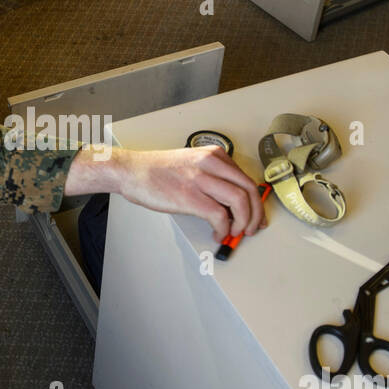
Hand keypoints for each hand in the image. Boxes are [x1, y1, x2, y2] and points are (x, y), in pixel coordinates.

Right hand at [67, 147, 268, 241]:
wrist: (132, 171)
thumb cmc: (157, 170)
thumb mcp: (192, 164)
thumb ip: (213, 177)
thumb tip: (230, 202)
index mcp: (214, 155)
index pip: (246, 178)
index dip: (255, 202)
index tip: (255, 215)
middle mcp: (211, 163)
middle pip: (249, 189)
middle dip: (256, 214)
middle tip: (252, 228)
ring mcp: (201, 179)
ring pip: (240, 201)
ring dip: (243, 222)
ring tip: (235, 233)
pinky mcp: (190, 197)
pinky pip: (219, 215)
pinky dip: (223, 229)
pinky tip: (217, 233)